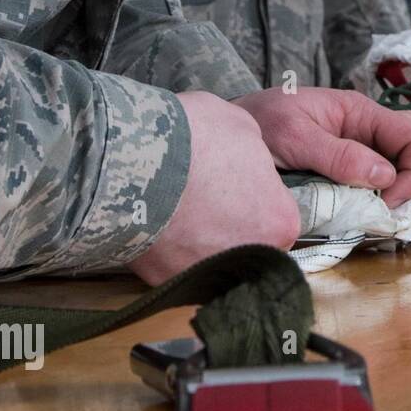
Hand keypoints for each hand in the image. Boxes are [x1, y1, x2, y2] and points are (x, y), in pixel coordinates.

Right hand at [128, 91, 301, 284]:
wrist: (130, 159)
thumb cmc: (195, 138)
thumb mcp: (243, 129)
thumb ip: (255, 157)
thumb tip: (248, 165)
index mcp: (280, 222)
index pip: (277, 214)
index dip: (255, 195)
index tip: (234, 182)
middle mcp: (253, 259)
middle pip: (249, 242)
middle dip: (231, 223)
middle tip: (205, 197)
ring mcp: (210, 275)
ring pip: (212, 257)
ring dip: (200, 240)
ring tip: (177, 210)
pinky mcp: (167, 282)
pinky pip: (174, 265)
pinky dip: (167, 249)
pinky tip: (156, 224)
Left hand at [232, 87, 410, 206]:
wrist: (229, 133)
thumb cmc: (257, 125)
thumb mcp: (293, 136)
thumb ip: (338, 155)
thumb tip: (385, 176)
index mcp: (361, 112)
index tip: (393, 201)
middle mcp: (372, 128)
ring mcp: (369, 147)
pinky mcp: (359, 169)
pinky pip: (399, 175)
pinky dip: (410, 192)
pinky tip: (400, 210)